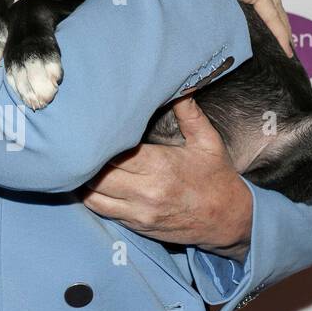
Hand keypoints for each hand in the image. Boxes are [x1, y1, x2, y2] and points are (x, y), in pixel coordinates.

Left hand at [80, 97, 252, 259]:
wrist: (230, 220)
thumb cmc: (217, 179)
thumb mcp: (208, 142)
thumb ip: (190, 114)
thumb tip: (181, 84)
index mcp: (161, 165)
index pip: (115, 151)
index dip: (101, 140)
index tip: (94, 128)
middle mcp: (147, 191)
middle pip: (98, 174)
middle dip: (88, 159)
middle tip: (82, 145)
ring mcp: (139, 212)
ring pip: (93, 195)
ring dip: (84, 180)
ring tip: (81, 164)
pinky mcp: (136, 226)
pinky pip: (102, 211)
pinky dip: (92, 197)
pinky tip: (90, 184)